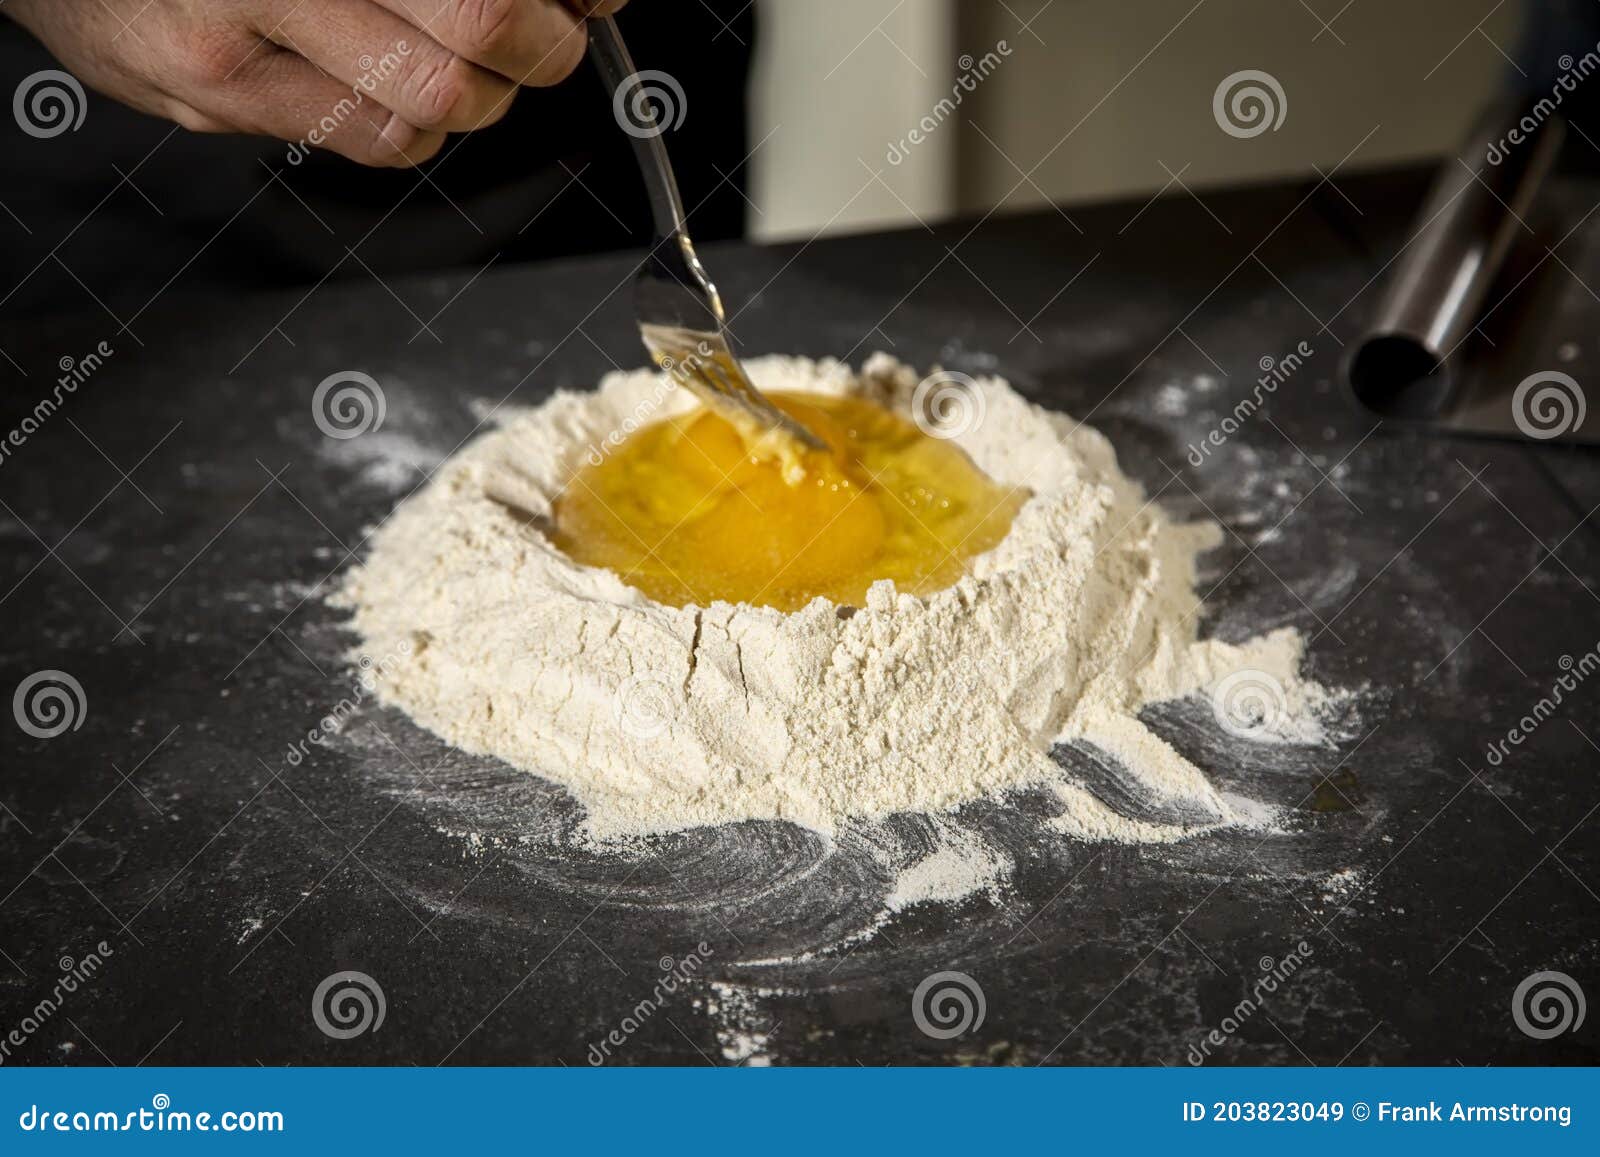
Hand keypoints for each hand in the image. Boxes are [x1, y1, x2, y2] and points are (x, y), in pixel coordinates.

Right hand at [7, 0, 628, 166]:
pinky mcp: (210, 92)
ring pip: (432, 103)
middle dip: (540, 43)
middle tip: (549, 34)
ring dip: (485, 94)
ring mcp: (234, 31)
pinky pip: (371, 140)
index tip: (586, 1)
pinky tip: (401, 87)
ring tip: (475, 63)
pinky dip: (418, 126)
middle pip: (476, 27)